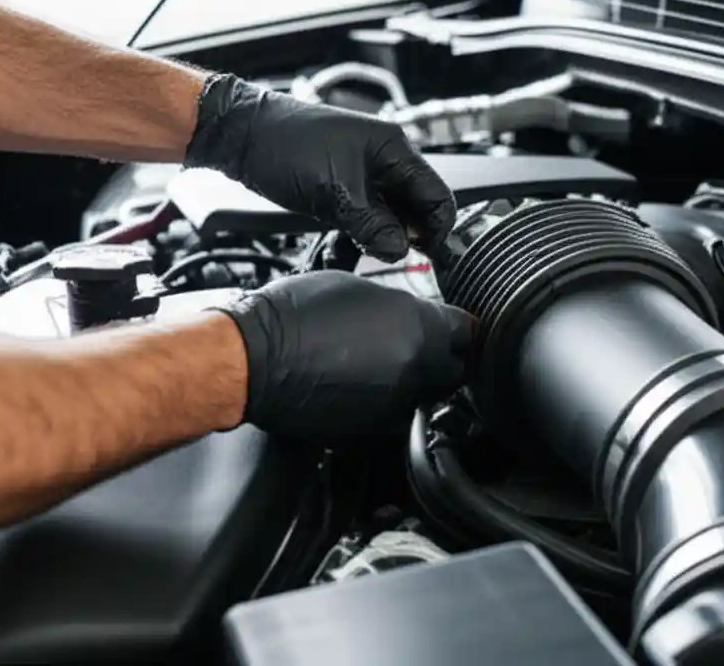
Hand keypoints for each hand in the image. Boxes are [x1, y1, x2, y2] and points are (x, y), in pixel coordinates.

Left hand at [185, 74, 454, 262]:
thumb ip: (372, 224)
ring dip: (388, 233)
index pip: (437, 194)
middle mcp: (384, 157)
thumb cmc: (283, 144)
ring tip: (372, 247)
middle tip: (398, 256)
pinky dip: (369, 229)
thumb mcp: (333, 192)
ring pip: (394, 212)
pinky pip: (371, 212)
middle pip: (418, 205)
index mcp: (393, 147)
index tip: (428, 256)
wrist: (240, 134)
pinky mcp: (345, 185)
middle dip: (412, 233)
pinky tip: (357, 239)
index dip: (438, 228)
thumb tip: (399, 249)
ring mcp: (364, 171)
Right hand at [213, 272, 472, 438]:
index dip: (461, 330)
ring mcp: (395, 408)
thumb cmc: (294, 315)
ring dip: (415, 386)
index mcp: (421, 330)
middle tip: (423, 348)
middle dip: (444, 361)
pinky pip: (394, 420)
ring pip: (425, 399)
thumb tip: (412, 317)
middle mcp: (416, 372)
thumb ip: (400, 307)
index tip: (456, 330)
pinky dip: (386, 407)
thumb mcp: (359, 289)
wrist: (253, 361)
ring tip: (385, 369)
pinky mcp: (371, 434)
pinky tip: (362, 389)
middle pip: (455, 372)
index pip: (470, 333)